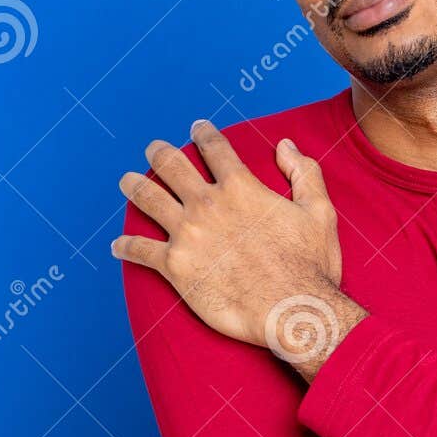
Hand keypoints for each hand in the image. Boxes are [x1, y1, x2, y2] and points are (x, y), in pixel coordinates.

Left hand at [112, 121, 359, 363]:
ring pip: (148, 199)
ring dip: (134, 186)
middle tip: (154, 149)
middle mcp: (207, 204)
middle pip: (172, 166)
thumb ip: (304, 173)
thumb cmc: (310, 264)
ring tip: (127, 181)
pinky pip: (139, 251)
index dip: (203, 133)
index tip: (197, 127)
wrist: (291, 310)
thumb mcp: (319, 211)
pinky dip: (125, 247)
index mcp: (240, 187)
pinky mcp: (174, 267)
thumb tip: (285, 145)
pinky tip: (117, 246)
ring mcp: (187, 234)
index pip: (215, 148)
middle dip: (160, 153)